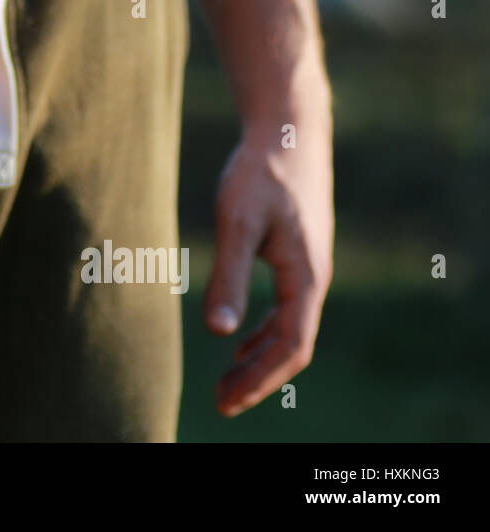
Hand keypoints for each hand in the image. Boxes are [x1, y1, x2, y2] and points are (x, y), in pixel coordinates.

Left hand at [205, 106, 333, 415]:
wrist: (288, 129)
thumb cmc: (261, 172)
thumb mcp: (237, 224)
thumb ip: (229, 276)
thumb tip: (218, 332)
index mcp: (306, 277)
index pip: (291, 346)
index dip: (260, 379)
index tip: (228, 400)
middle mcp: (315, 278)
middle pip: (292, 345)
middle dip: (258, 378)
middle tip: (221, 403)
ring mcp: (310, 267)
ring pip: (290, 328)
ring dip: (259, 357)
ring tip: (227, 381)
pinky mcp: (297, 254)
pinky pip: (287, 309)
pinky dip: (264, 331)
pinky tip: (240, 339)